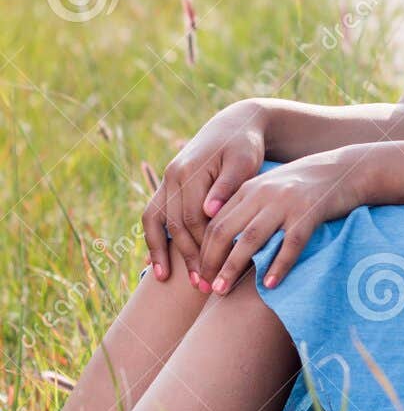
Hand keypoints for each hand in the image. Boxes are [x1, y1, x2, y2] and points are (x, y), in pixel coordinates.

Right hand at [142, 100, 268, 287]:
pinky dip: (152, 238)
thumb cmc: (245, 146)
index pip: (192, 218)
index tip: (214, 271)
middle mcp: (173, 176)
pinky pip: (152, 215)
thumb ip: (227, 186)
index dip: (202, 247)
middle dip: (186, 256)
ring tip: (166, 279)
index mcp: (190, 170)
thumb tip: (210, 211)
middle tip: (200, 285)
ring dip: (161, 251)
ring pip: (155, 220)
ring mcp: (167, 180)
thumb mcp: (244, 161)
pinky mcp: (168, 185)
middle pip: (175, 224)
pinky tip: (157, 261)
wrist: (234, 125)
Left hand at [194, 146, 375, 294]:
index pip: (215, 222)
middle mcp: (263, 194)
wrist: (345, 170)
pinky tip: (269, 284)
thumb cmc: (305, 187)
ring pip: (251, 238)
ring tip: (223, 291)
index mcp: (249, 189)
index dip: (202, 252)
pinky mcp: (309, 212)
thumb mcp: (270, 190)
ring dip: (233, 267)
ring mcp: (286, 203)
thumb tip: (226, 243)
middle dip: (211, 262)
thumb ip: (248, 209)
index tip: (199, 276)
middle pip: (226, 231)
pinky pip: (291, 243)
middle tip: (206, 288)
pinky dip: (278, 265)